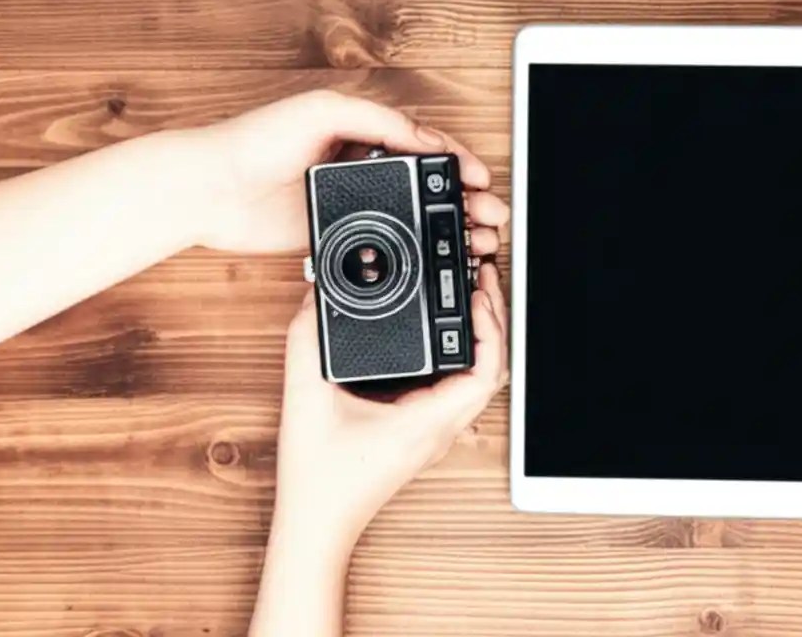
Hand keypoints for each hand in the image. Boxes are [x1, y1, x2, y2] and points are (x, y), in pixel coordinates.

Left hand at [189, 90, 507, 251]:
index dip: (459, 163)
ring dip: (445, 228)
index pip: (425, 145)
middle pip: (428, 183)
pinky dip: (411, 251)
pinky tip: (430, 260)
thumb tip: (429, 141)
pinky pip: (381, 243)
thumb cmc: (254, 140)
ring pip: (411, 215)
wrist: (209, 189)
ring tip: (473, 243)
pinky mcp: (332, 234)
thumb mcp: (323, 111)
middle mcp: (359, 164)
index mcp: (362, 130)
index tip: (480, 182)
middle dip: (464, 201)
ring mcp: (348, 202)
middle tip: (490, 218)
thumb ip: (380, 121)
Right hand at [273, 263, 508, 545]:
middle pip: (494, 371)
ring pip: (482, 381)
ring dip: (485, 338)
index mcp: (425, 422)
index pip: (485, 372)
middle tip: (482, 279)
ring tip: (474, 297)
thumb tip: (316, 296)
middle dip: (496, 319)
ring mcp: (437, 434)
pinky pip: (462, 390)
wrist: (317, 522)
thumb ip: (308, 340)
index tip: (477, 295)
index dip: (491, 328)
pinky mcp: (426, 433)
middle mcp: (441, 429)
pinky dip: (466, 356)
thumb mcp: (305, 396)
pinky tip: (449, 334)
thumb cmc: (317, 477)